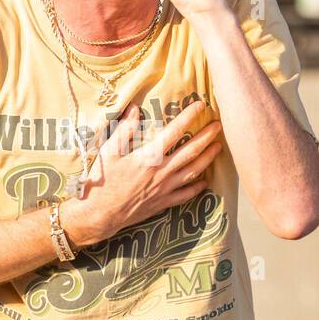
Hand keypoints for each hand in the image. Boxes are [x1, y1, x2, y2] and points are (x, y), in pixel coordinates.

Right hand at [61, 100, 222, 246]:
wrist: (100, 214)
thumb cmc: (102, 181)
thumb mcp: (109, 151)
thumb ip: (124, 130)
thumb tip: (134, 109)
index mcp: (149, 157)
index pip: (174, 132)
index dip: (188, 117)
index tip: (200, 105)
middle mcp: (161, 172)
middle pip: (191, 151)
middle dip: (207, 137)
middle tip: (219, 125)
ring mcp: (164, 189)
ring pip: (193, 172)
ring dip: (207, 158)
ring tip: (218, 148)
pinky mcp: (163, 203)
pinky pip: (185, 195)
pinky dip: (197, 187)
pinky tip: (204, 181)